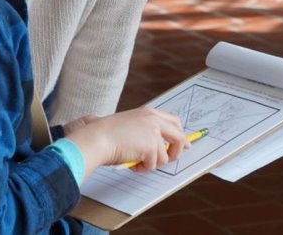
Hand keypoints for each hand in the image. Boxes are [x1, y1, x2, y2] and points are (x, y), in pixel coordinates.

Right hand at [65, 107, 185, 174]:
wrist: (97, 138)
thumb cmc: (106, 134)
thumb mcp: (130, 125)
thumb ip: (145, 131)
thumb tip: (160, 147)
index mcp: (148, 113)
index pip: (173, 121)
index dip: (180, 134)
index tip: (185, 144)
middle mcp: (154, 120)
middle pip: (179, 137)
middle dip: (177, 151)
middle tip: (172, 159)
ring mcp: (154, 133)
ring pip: (165, 157)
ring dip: (151, 163)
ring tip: (135, 161)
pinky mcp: (151, 147)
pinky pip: (154, 165)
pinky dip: (142, 168)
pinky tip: (131, 162)